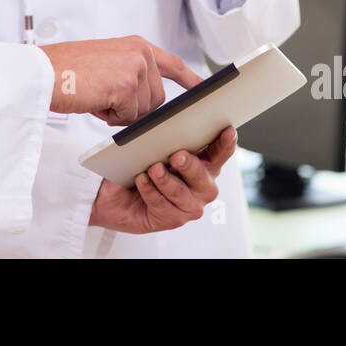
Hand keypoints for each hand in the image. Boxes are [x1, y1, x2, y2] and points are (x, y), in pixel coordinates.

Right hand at [39, 36, 202, 124]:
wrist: (43, 73)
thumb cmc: (66, 72)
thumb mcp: (107, 65)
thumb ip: (131, 75)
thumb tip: (148, 103)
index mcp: (135, 45)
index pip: (172, 64)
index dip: (190, 78)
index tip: (205, 88)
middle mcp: (140, 52)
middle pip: (157, 99)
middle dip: (132, 107)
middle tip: (103, 96)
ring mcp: (136, 67)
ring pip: (143, 111)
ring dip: (119, 112)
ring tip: (96, 95)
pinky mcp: (128, 84)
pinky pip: (129, 117)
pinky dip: (109, 117)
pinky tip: (94, 100)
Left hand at [89, 127, 237, 233]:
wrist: (118, 196)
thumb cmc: (142, 165)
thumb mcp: (153, 147)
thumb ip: (165, 136)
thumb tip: (163, 125)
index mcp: (205, 164)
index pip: (220, 152)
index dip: (226, 142)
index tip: (227, 130)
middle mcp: (203, 187)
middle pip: (202, 175)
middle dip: (189, 165)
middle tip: (176, 155)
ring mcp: (190, 206)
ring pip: (180, 193)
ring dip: (165, 180)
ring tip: (153, 168)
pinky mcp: (173, 220)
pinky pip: (162, 206)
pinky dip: (150, 191)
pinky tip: (141, 180)